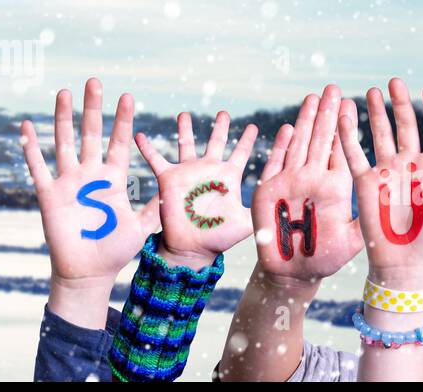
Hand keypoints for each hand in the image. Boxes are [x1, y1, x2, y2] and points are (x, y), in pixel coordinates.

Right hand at [20, 78, 159, 327]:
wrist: (88, 272)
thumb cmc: (115, 251)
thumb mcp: (140, 228)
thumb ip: (152, 210)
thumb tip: (171, 195)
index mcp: (113, 180)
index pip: (118, 143)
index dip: (122, 121)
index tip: (128, 97)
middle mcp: (90, 175)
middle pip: (91, 134)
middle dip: (93, 108)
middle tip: (95, 81)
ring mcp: (68, 182)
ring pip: (64, 142)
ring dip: (63, 118)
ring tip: (64, 92)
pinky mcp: (49, 195)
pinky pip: (38, 167)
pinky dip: (31, 148)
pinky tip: (26, 127)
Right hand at [135, 111, 256, 268]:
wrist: (193, 248)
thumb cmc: (220, 237)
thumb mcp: (246, 221)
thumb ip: (261, 208)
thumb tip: (283, 203)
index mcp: (228, 177)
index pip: (242, 152)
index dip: (248, 139)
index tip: (255, 125)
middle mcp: (209, 170)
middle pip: (216, 142)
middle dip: (220, 127)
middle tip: (224, 113)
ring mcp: (189, 173)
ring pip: (187, 144)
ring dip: (185, 129)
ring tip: (184, 114)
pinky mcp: (169, 179)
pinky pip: (156, 159)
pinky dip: (147, 147)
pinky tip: (139, 133)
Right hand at [251, 85, 362, 282]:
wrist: (293, 274)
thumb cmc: (327, 259)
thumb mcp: (358, 237)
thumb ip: (373, 215)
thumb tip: (389, 205)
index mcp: (336, 186)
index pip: (342, 149)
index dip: (346, 126)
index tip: (353, 102)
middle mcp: (314, 180)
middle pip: (321, 140)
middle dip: (327, 114)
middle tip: (333, 88)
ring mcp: (292, 183)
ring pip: (300, 145)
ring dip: (306, 122)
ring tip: (313, 98)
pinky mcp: (269, 191)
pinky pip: (276, 164)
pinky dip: (281, 147)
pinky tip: (288, 128)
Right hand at [338, 79, 422, 288]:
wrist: (404, 262)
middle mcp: (410, 164)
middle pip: (405, 126)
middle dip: (400, 104)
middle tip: (395, 81)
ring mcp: (387, 171)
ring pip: (380, 134)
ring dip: (376, 113)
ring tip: (371, 91)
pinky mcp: (366, 182)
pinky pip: (354, 155)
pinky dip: (348, 136)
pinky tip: (343, 116)